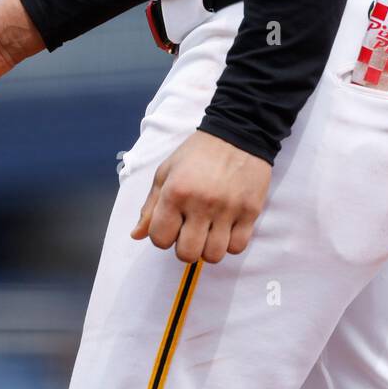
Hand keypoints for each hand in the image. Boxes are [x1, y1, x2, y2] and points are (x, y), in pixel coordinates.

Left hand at [131, 130, 271, 263]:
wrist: (239, 133)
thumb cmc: (197, 153)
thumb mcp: (167, 171)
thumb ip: (150, 205)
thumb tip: (137, 235)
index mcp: (175, 192)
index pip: (160, 239)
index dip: (163, 236)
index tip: (172, 224)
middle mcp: (201, 203)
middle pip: (187, 254)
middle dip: (186, 247)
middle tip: (191, 231)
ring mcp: (228, 209)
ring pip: (214, 255)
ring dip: (209, 248)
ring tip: (210, 230)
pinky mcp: (251, 211)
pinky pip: (238, 247)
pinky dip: (230, 243)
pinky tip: (227, 228)